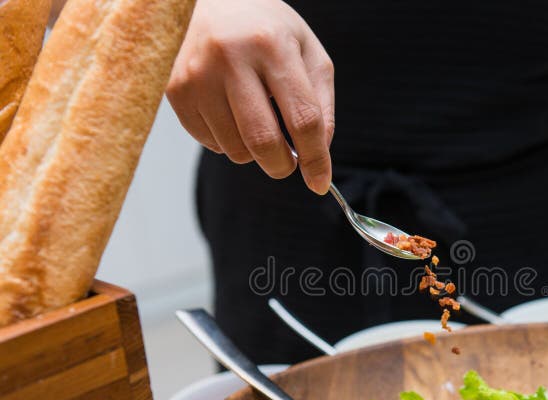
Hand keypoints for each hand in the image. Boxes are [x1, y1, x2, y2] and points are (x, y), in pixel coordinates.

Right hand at [167, 0, 333, 193]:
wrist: (209, 0)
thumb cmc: (267, 30)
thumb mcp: (308, 52)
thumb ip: (322, 104)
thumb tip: (319, 155)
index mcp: (273, 44)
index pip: (303, 118)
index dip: (316, 159)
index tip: (320, 183)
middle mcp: (231, 57)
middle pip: (264, 141)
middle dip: (282, 165)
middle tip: (287, 162)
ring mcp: (198, 74)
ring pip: (235, 149)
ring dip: (254, 152)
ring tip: (256, 121)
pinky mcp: (176, 90)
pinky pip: (210, 143)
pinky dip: (228, 142)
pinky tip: (230, 113)